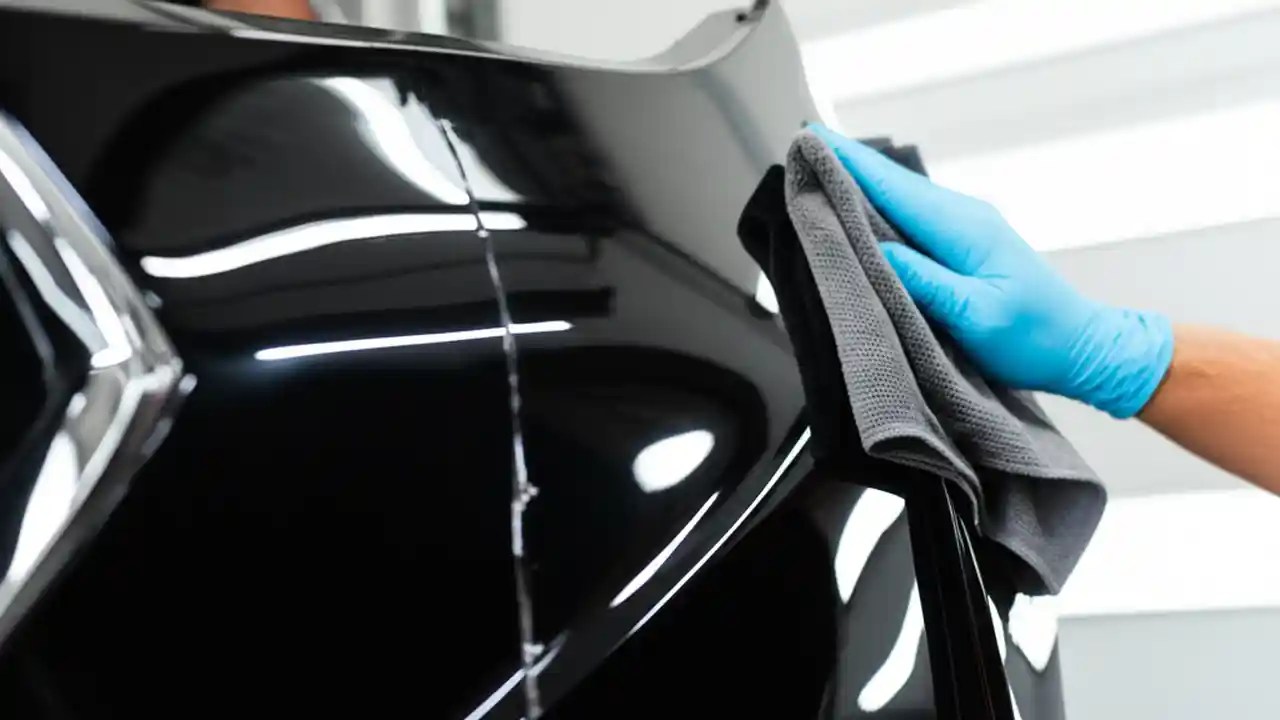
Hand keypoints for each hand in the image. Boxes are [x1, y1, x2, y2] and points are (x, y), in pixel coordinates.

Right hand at [809, 124, 1173, 417]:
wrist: (1080, 346)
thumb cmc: (1033, 338)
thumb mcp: (976, 316)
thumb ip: (926, 282)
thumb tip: (876, 252)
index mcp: (964, 229)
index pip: (895, 188)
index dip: (851, 164)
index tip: (812, 141)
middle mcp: (964, 217)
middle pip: (895, 182)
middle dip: (849, 162)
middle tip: (805, 144)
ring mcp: (965, 226)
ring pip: (902, 195)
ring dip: (863, 180)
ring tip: (823, 167)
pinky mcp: (963, 242)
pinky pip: (913, 214)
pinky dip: (882, 202)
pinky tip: (863, 204)